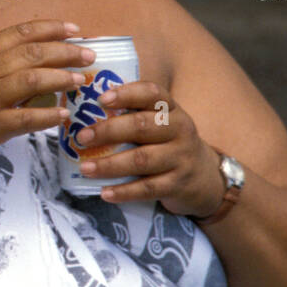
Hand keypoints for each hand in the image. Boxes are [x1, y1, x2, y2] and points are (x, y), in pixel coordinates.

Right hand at [0, 20, 95, 172]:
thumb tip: (36, 64)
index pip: (19, 33)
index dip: (50, 28)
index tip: (75, 30)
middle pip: (30, 53)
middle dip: (65, 52)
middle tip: (88, 55)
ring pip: (30, 80)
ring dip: (60, 78)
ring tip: (80, 81)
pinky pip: (24, 119)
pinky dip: (47, 116)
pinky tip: (63, 115)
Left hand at [73, 80, 226, 215]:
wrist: (205, 177)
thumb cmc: (168, 144)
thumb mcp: (160, 124)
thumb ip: (132, 115)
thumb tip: (82, 111)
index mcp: (171, 110)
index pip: (152, 93)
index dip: (127, 93)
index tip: (102, 98)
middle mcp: (179, 129)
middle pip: (143, 126)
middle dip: (109, 131)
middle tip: (82, 137)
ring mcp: (180, 157)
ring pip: (142, 159)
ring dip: (110, 164)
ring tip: (85, 168)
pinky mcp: (178, 184)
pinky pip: (148, 188)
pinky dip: (124, 191)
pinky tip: (104, 192)